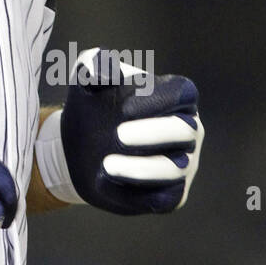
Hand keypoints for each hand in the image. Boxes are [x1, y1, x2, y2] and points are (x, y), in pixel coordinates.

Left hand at [59, 47, 203, 214]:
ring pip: (174, 169)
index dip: (157, 99)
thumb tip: (101, 71)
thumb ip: (94, 66)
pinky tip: (105, 182)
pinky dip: (136, 193)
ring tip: (106, 164)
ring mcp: (182, 164)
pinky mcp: (170, 195)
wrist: (78, 147)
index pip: (183, 92)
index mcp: (174, 97)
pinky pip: (163, 198)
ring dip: (141, 168)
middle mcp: (187, 131)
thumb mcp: (86, 80)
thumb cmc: (92, 105)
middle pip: (185, 131)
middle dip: (152, 134)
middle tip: (118, 135)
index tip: (125, 107)